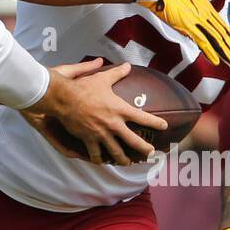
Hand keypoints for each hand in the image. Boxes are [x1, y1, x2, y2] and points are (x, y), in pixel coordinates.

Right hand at [25, 60, 166, 166]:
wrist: (65, 99)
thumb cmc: (84, 88)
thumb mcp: (103, 79)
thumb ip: (117, 73)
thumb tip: (127, 65)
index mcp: (120, 110)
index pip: (143, 118)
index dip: (156, 123)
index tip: (164, 127)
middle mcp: (113, 125)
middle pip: (133, 141)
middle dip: (144, 149)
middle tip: (150, 154)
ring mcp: (101, 134)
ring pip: (116, 152)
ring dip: (123, 159)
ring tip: (128, 163)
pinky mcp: (89, 140)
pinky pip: (96, 154)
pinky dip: (99, 160)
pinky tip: (102, 162)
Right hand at [136, 0, 229, 68]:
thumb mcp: (191, 0)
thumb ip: (198, 11)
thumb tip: (200, 22)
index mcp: (207, 7)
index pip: (223, 25)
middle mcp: (205, 14)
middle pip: (222, 34)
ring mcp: (198, 20)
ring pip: (217, 39)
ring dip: (225, 52)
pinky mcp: (189, 27)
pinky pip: (203, 42)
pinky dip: (210, 52)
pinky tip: (216, 60)